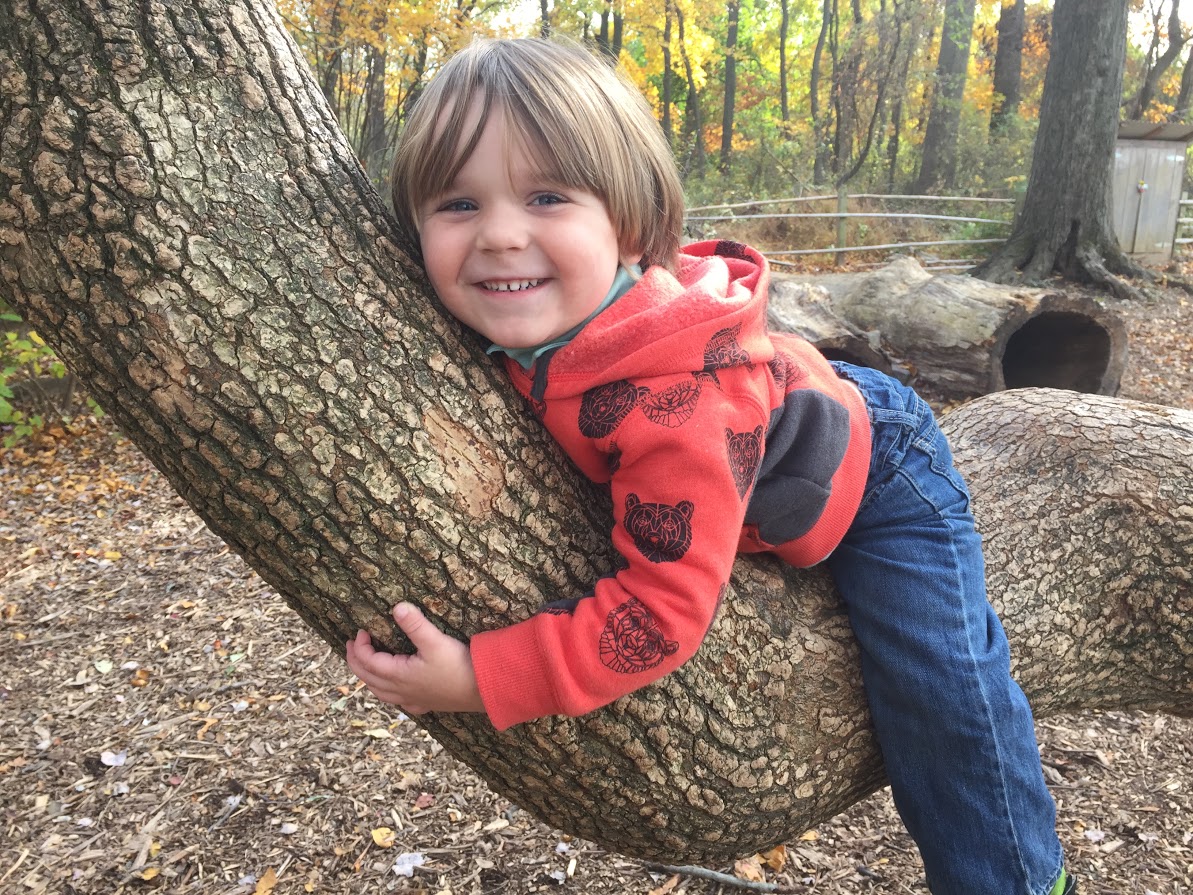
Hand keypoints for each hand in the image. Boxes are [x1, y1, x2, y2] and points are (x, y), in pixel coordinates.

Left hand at [345, 603, 483, 715]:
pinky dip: (390, 694)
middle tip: (351, 646)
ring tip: (366, 666)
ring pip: (381, 693)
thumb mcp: (435, 641)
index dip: (360, 646)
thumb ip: (414, 624)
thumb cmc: (459, 666)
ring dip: (369, 678)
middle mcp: (402, 690)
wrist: (483, 690)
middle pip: (369, 679)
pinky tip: (397, 691)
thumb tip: (396, 606)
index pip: (368, 661)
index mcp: (399, 675)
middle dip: (356, 661)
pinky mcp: (427, 704)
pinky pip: (400, 702)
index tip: (361, 630)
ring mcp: (413, 699)